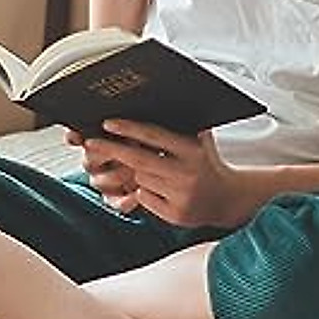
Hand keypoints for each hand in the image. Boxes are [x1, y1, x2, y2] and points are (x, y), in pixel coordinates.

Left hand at [79, 120, 255, 227]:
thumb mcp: (200, 138)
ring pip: (140, 179)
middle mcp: (187, 173)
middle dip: (112, 149)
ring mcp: (181, 196)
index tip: (107, 123)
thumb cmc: (207, 161)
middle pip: (139, 160)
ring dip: (138, 172)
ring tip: (155, 170)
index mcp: (192, 149)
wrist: (227, 198)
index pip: (154, 136)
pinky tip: (161, 188)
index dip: (129, 128)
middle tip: (92, 142)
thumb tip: (156, 102)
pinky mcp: (175, 216)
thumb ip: (181, 123)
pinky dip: (145, 191)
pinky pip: (144, 199)